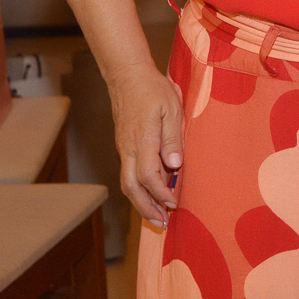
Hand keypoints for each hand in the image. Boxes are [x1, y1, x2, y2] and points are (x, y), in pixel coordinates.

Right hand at [112, 63, 185, 226]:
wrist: (127, 75)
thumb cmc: (152, 89)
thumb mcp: (171, 108)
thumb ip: (173, 137)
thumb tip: (174, 166)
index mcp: (142, 140)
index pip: (148, 176)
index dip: (161, 193)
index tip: (174, 203)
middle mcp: (128, 149)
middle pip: (131, 187)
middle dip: (146, 208)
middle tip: (162, 223)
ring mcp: (123, 148)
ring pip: (127, 183)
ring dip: (141, 202)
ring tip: (156, 216)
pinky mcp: (123, 146)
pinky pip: (128, 174)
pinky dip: (138, 189)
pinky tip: (150, 193)